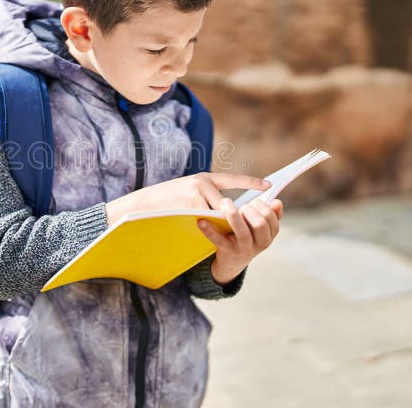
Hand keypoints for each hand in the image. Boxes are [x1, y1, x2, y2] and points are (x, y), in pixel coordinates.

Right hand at [105, 172, 270, 226]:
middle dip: (234, 213)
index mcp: (204, 178)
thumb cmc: (166, 200)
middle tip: (247, 220)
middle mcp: (202, 182)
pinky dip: (209, 227)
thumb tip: (226, 208)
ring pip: (218, 213)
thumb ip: (206, 197)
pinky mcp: (190, 206)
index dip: (251, 181)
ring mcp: (196, 194)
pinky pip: (207, 220)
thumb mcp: (188, 192)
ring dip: (221, 223)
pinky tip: (207, 232)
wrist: (142, 204)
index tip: (269, 184)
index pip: (233, 179)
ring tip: (223, 231)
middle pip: (227, 202)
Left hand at [197, 197, 283, 284]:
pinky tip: (201, 221)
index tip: (252, 201)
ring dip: (232, 215)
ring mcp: (244, 249)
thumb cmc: (247, 237)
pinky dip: (209, 230)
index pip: (270, 217)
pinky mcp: (228, 252)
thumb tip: (277, 202)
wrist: (232, 262)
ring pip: (242, 232)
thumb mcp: (261, 228)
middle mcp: (260, 243)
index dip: (261, 206)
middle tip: (240, 205)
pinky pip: (219, 240)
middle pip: (259, 224)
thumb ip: (270, 215)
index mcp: (270, 234)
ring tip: (224, 203)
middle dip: (249, 210)